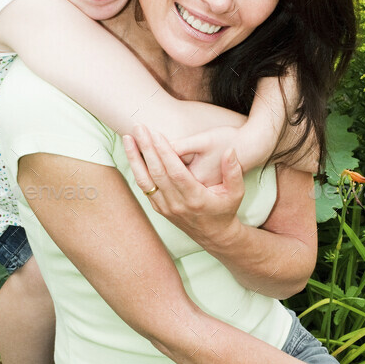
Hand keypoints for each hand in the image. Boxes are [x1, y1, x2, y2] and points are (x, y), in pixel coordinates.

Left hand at [123, 125, 245, 247]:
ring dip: (134, 158)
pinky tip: (132, 153)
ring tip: (127, 138)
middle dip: (146, 149)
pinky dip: (137, 169)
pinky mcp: (159, 208)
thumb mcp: (236, 192)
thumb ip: (234, 171)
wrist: (214, 235)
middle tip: (139, 127)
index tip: (156, 133)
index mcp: (196, 199)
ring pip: (145, 181)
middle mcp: (177, 204)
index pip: (176, 173)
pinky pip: (144, 187)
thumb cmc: (226, 209)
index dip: (165, 153)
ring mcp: (166, 208)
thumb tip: (230, 151)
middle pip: (157, 173)